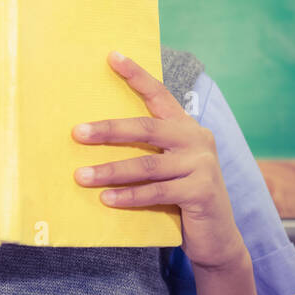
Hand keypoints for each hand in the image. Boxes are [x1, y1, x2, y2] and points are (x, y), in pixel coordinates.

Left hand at [71, 51, 246, 270]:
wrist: (218, 237)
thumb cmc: (182, 198)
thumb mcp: (168, 168)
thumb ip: (147, 151)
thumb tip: (94, 139)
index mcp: (187, 128)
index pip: (159, 95)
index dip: (137, 76)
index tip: (112, 56)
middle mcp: (197, 140)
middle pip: (147, 128)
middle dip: (109, 130)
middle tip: (77, 133)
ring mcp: (202, 166)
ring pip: (147, 164)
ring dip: (110, 170)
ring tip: (80, 176)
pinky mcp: (201, 192)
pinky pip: (156, 192)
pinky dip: (129, 196)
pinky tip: (106, 199)